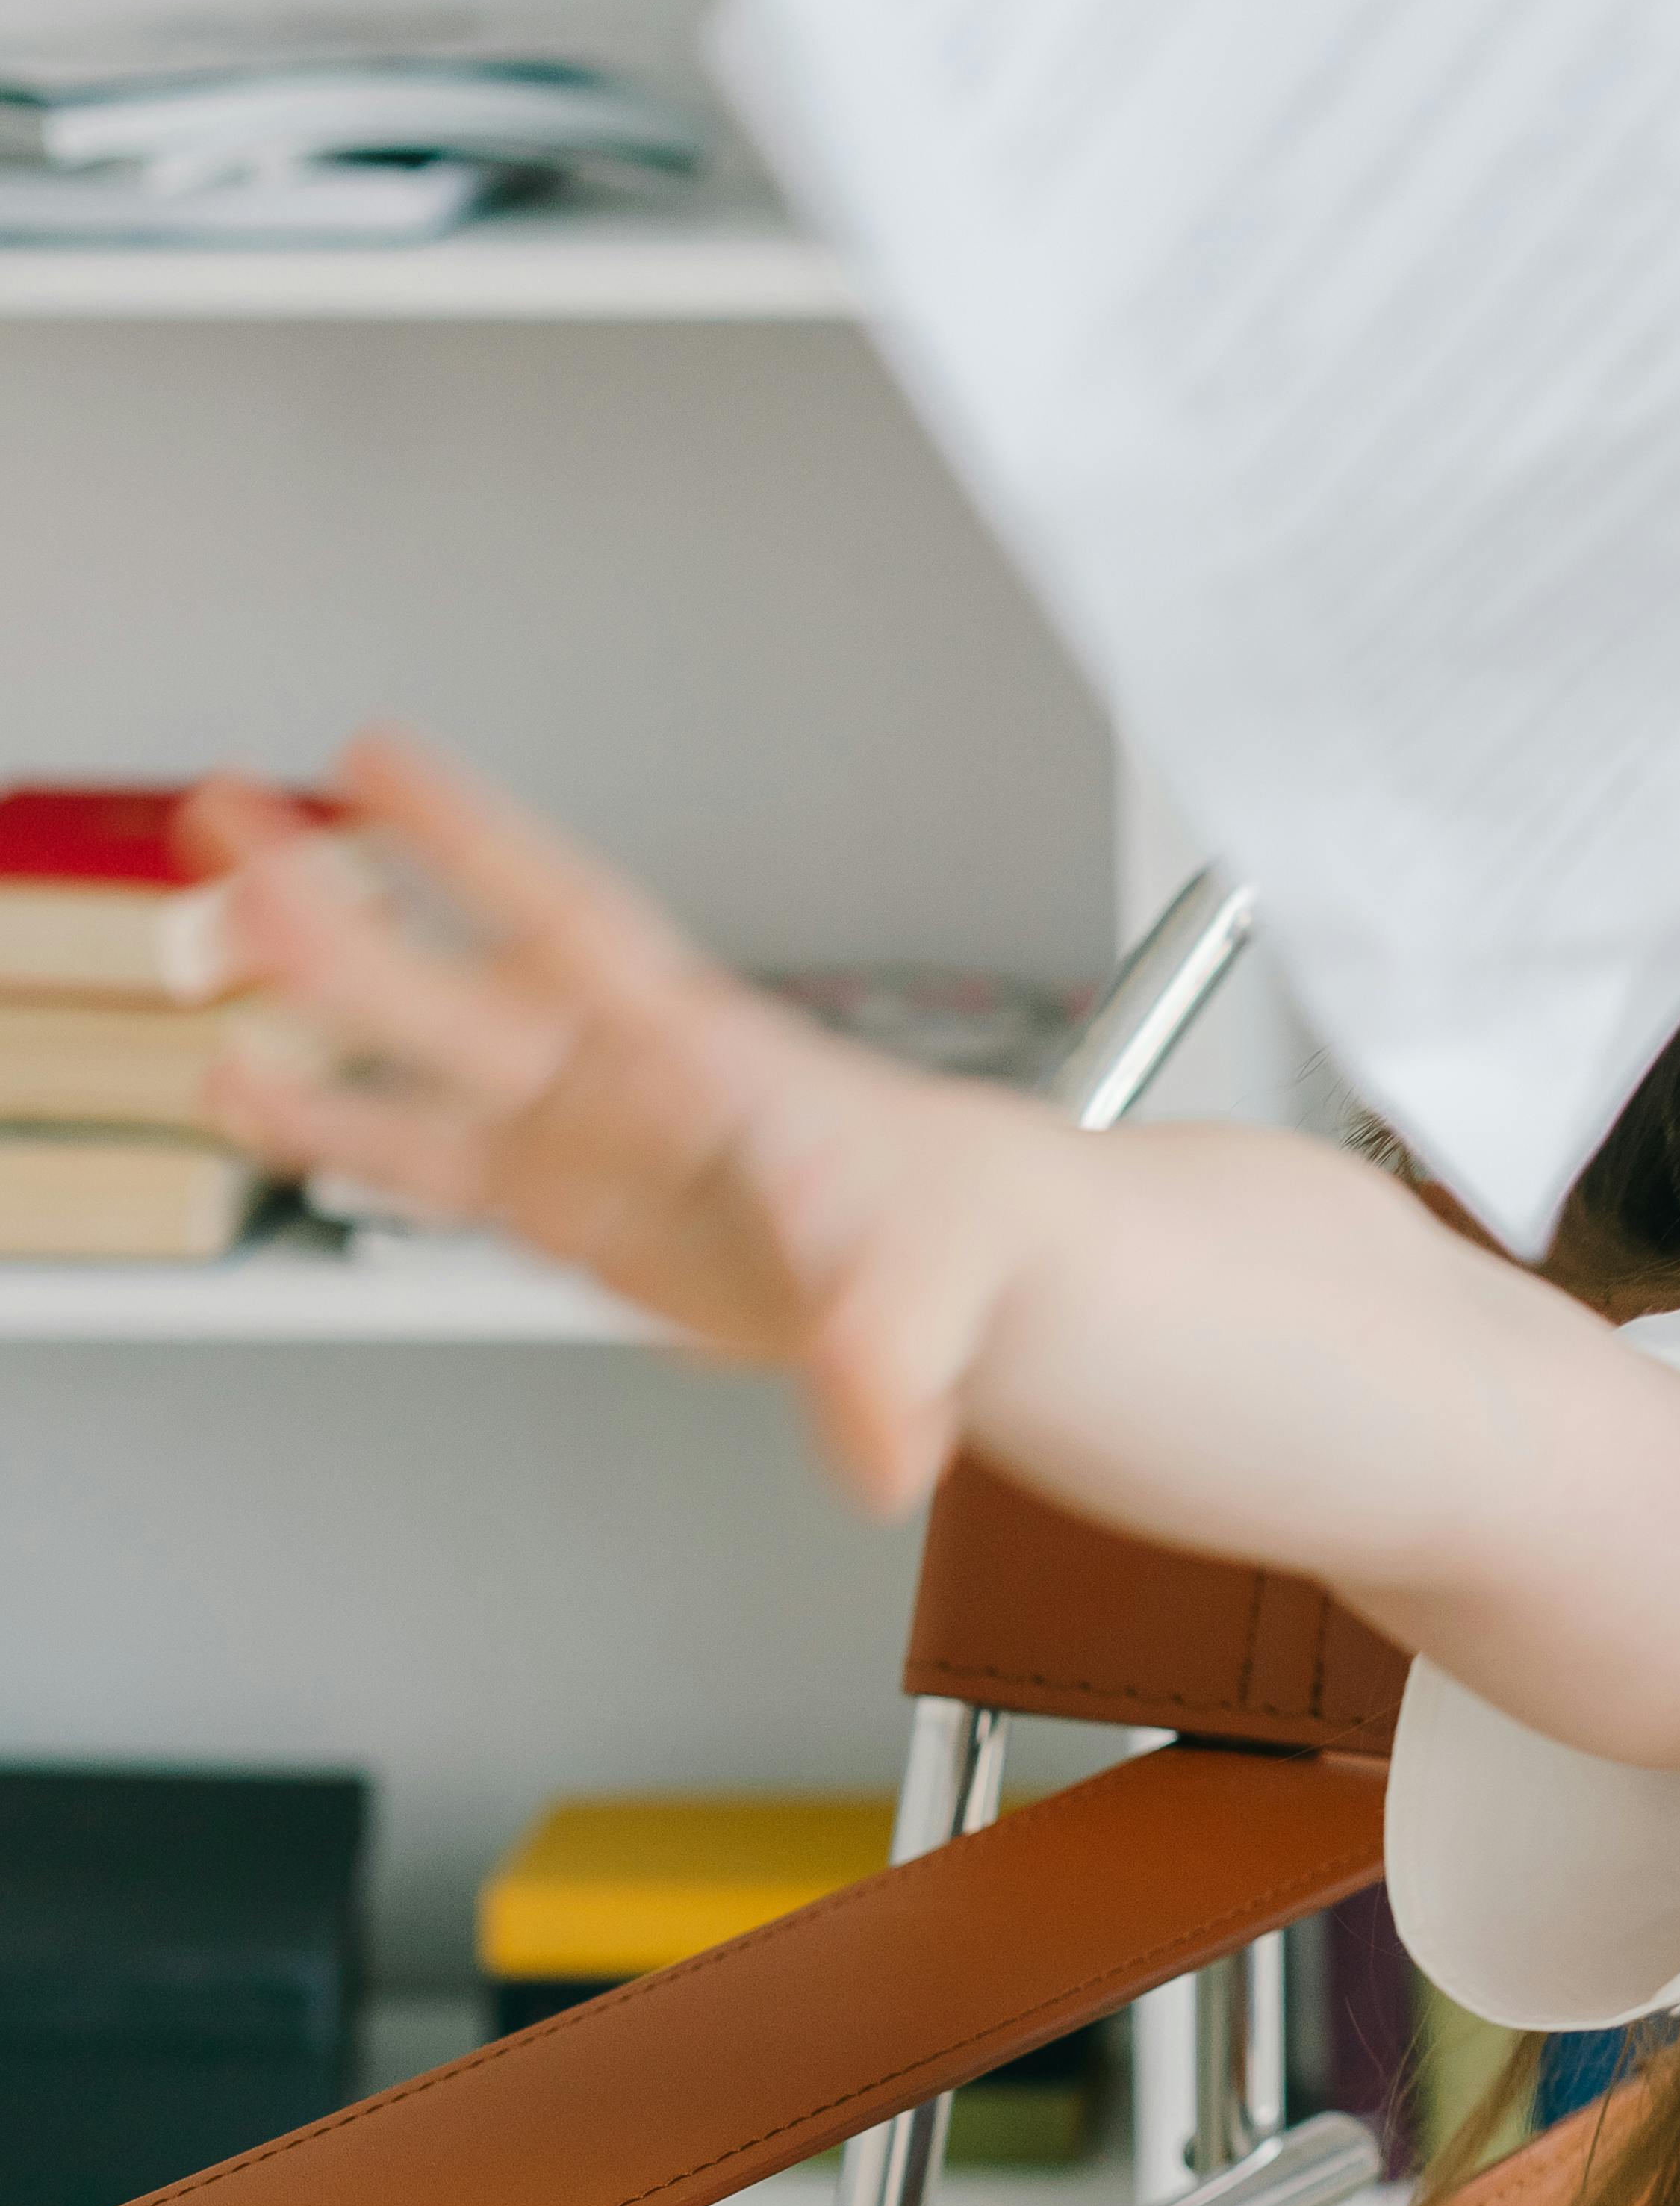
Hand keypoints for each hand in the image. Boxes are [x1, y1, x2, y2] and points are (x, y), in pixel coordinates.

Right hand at [190, 733, 1065, 1510]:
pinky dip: (344, 1139)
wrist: (956, 1268)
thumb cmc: (951, 1241)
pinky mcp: (566, 1211)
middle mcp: (627, 1081)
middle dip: (343, 917)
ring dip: (321, 1015)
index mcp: (713, 1060)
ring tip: (198, 965)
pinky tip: (257, 1103)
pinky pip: (433, 1166)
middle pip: (461, 984)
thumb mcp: (934, 1302)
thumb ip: (891, 1365)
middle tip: (227, 827)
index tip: (379, 759)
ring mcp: (587, 1141)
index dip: (477, 845)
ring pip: (429, 1062)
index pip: (579, 926)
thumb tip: (877, 1445)